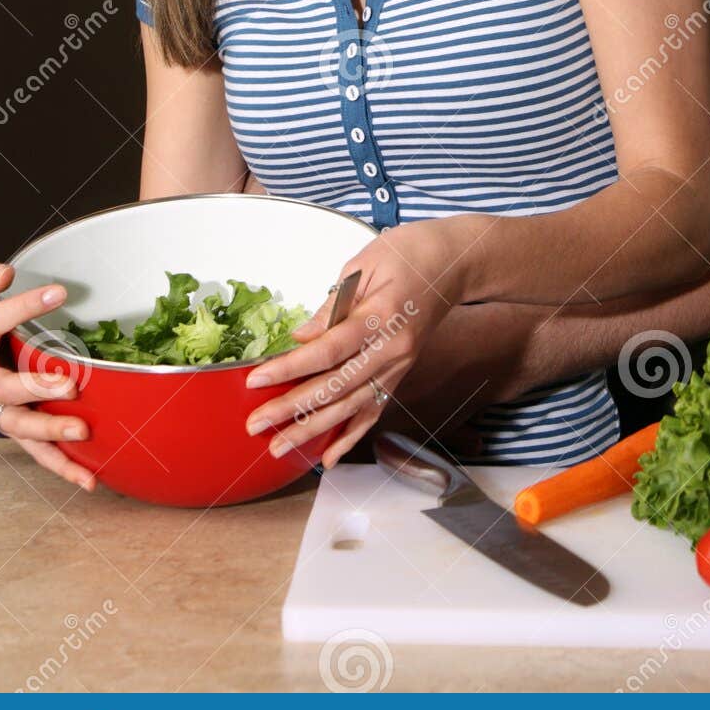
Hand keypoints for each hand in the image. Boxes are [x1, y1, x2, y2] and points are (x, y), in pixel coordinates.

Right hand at [0, 260, 94, 491]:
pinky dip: (62, 467)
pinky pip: (37, 452)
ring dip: (51, 430)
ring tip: (82, 431)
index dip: (22, 307)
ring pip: (19, 426)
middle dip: (35, 387)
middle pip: (3, 389)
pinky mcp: (13, 428)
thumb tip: (4, 273)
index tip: (59, 292)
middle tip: (69, 383)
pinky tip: (89, 478)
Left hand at [243, 221, 462, 467]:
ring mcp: (399, 366)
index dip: (291, 368)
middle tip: (256, 424)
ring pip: (352, 407)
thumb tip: (301, 338)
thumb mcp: (363, 265)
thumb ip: (331, 307)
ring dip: (314, 430)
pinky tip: (328, 456)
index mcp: (381, 317)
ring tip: (279, 446)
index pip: (328, 349)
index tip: (257, 380)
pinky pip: (374, 410)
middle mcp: (392, 349)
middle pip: (336, 386)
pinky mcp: (401, 373)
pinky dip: (351, 436)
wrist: (454, 263)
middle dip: (292, 409)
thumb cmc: (408, 253)